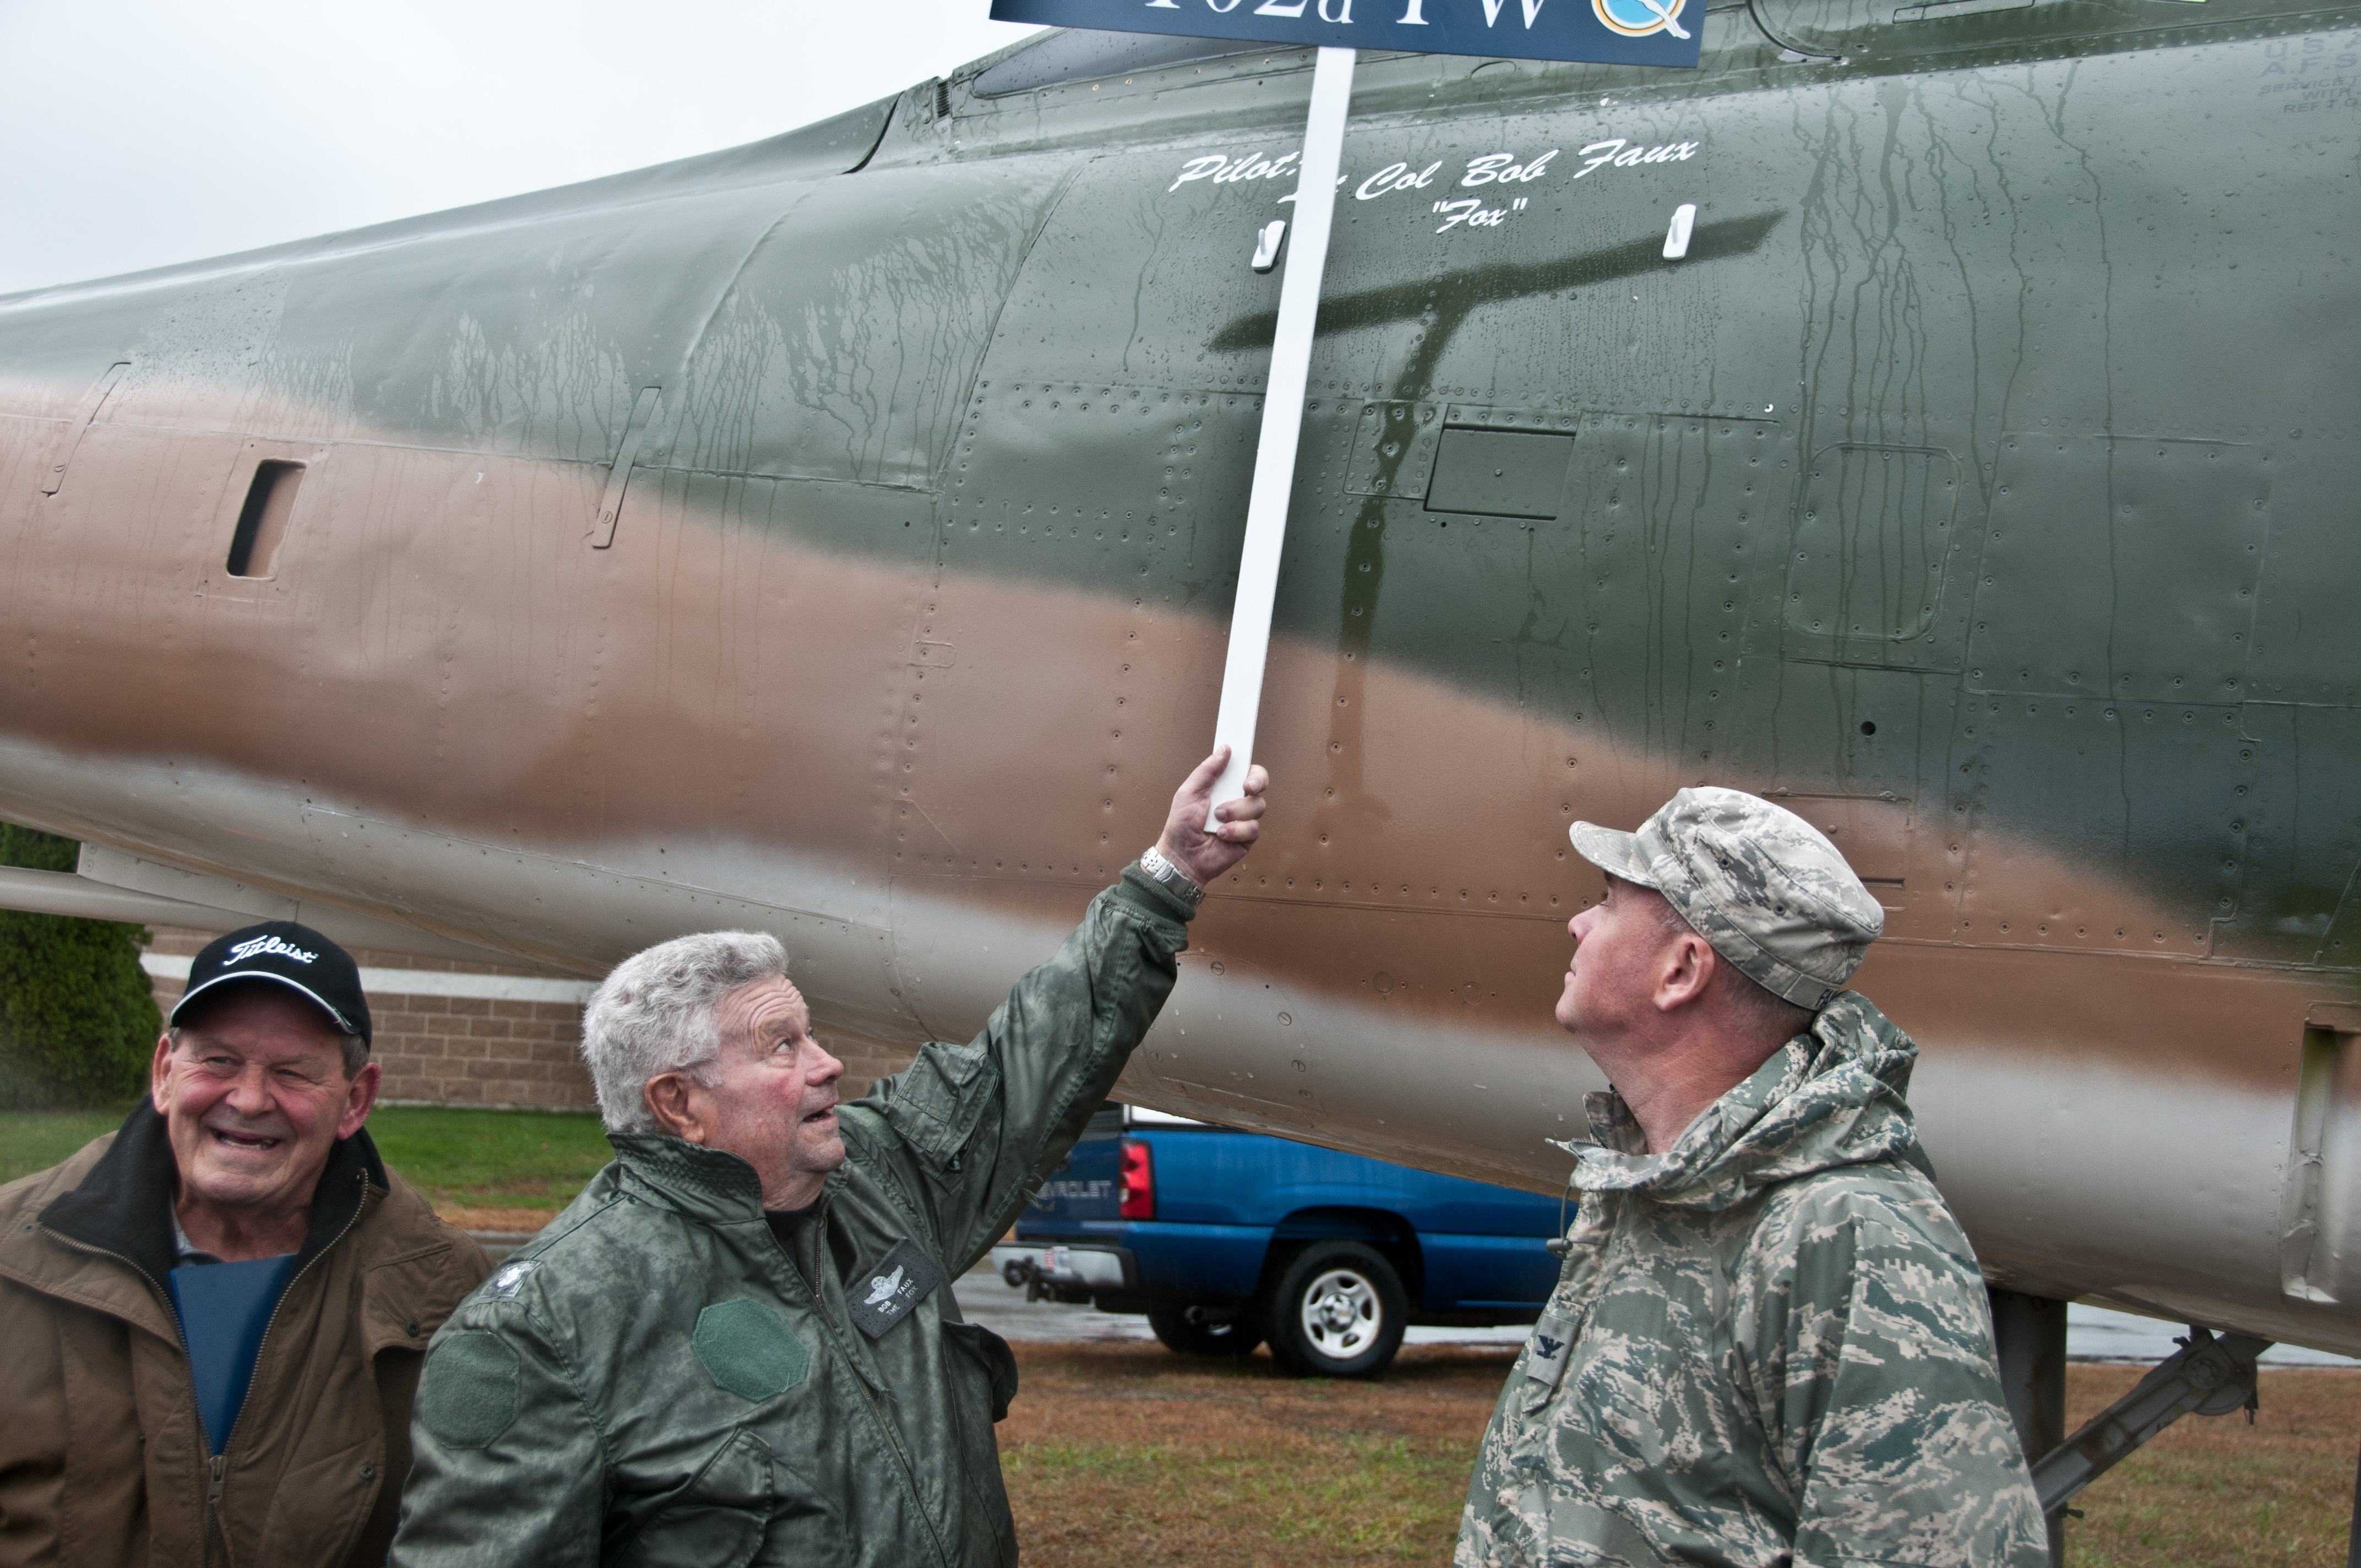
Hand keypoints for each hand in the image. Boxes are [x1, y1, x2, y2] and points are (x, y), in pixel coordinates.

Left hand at [1156, 746, 1268, 886]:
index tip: (1247, 772)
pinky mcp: (1247, 837)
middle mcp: (1237, 801)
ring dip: (1236, 811)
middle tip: (1246, 788)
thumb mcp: (1189, 791)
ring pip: (1257, 806)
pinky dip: (1235, 831)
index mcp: (1224, 787)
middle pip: (1260, 785)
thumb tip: (1225, 749)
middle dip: (1256, 783)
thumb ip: (1208, 770)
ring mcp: (1244, 819)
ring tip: (1218, 819)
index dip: (1253, 770)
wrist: (1182, 855)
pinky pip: (1253, 828)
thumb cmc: (1181, 825)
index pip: (1247, 772)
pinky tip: (1222, 835)